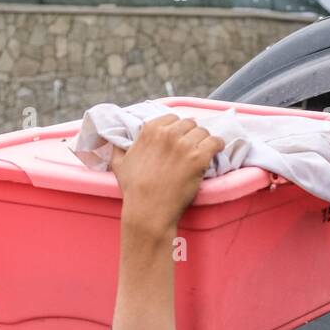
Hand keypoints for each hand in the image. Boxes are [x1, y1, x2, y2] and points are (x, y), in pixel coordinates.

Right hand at [109, 113, 225, 234]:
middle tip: (192, 147)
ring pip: (203, 132)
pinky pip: (215, 142)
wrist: (148, 210)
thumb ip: (116, 149)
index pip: (171, 119)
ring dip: (205, 140)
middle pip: (189, 124)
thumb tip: (111, 141)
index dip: (177, 129)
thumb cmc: (133, 190)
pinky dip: (218, 145)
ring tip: (205, 150)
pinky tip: (216, 150)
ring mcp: (184, 145)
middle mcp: (168, 134)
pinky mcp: (198, 158)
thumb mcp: (118, 164)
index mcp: (150, 130)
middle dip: (191, 134)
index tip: (179, 138)